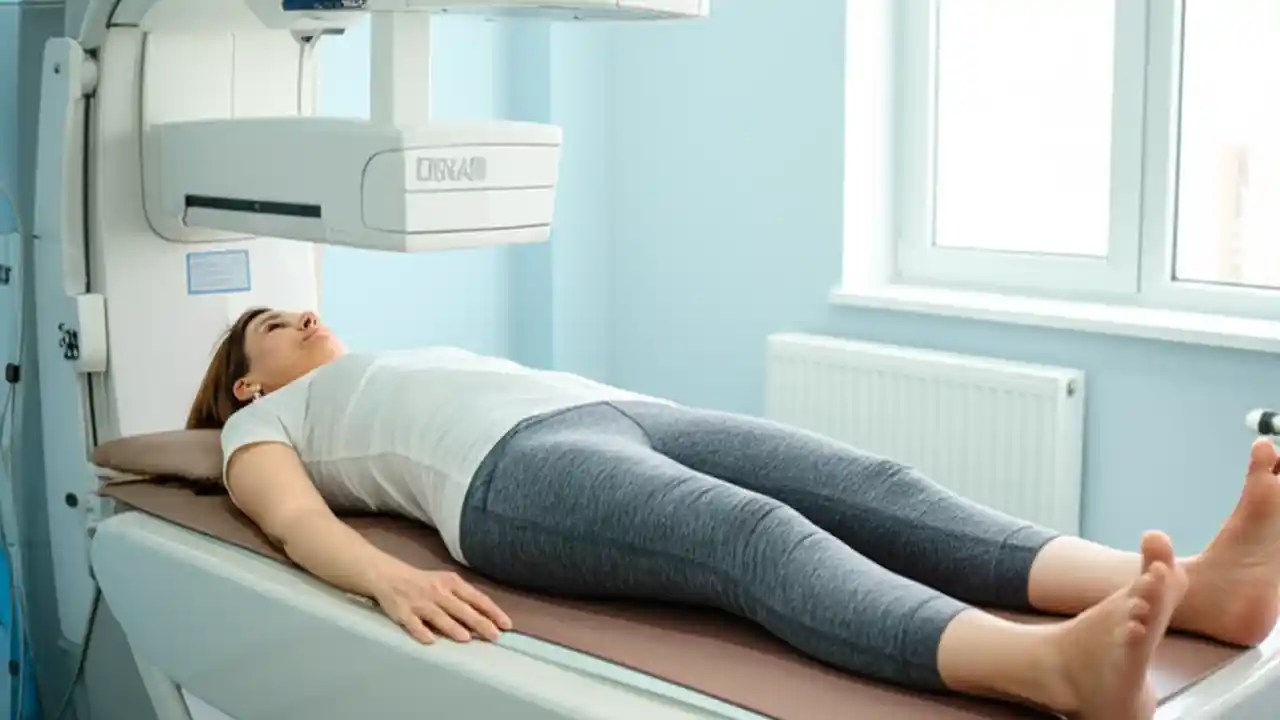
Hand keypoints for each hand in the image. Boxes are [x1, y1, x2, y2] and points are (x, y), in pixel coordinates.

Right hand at [373, 566, 512, 643]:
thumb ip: (464, 597)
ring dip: (452, 627)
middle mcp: (438, 592)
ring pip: (439, 616)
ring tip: (466, 638)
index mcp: (452, 583)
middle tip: (494, 636)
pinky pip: (413, 624)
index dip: (492, 612)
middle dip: (479, 623)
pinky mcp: (403, 613)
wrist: (390, 576)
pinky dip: (421, 632)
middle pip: (462, 609)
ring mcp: (420, 603)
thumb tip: (487, 616)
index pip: (477, 598)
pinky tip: (430, 640)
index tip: (506, 625)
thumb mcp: (446, 583)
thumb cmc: (424, 582)